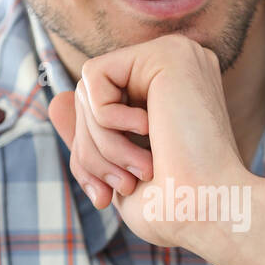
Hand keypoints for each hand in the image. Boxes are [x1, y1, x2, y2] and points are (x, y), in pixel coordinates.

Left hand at [47, 34, 252, 251]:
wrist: (209, 212)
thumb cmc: (174, 207)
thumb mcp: (116, 171)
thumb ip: (89, 134)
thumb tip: (55, 100)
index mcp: (170, 97)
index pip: (99, 112)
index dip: (87, 157)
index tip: (104, 197)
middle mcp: (176, 71)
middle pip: (89, 100)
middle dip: (90, 152)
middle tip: (123, 185)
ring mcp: (175, 57)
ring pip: (88, 90)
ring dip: (101, 142)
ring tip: (141, 169)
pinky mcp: (168, 53)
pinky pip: (94, 75)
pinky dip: (105, 117)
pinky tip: (150, 131)